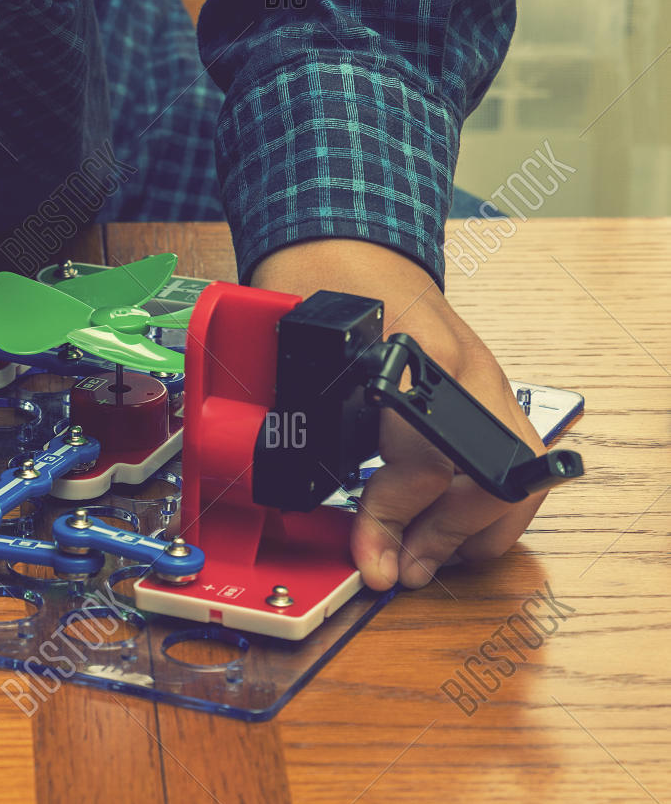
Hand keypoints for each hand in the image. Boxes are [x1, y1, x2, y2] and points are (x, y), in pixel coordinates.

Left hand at [251, 239, 545, 590]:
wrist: (343, 235)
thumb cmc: (312, 281)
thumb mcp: (285, 346)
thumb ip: (290, 416)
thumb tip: (291, 501)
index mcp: (413, 356)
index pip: (430, 463)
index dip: (396, 520)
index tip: (371, 557)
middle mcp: (464, 369)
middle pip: (497, 481)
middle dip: (449, 539)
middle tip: (401, 569)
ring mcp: (484, 378)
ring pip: (518, 476)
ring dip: (475, 532)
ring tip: (423, 558)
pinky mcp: (485, 389)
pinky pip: (508, 459)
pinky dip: (484, 504)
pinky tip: (443, 523)